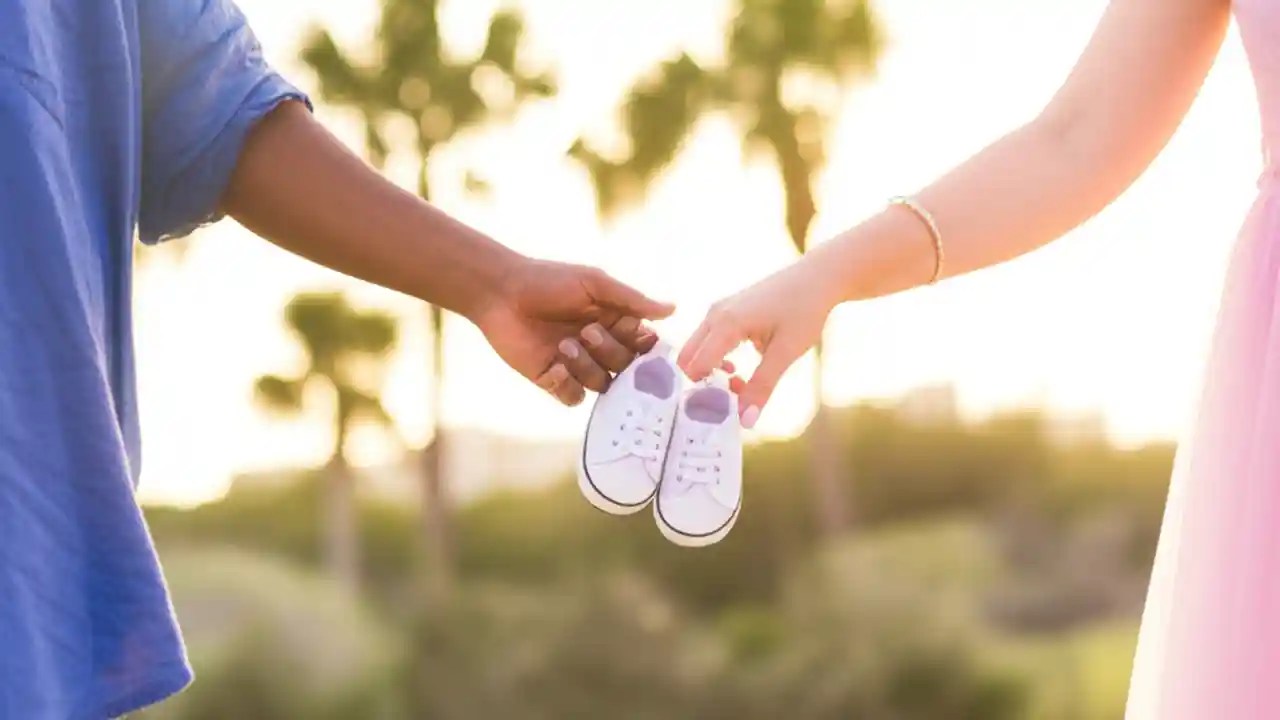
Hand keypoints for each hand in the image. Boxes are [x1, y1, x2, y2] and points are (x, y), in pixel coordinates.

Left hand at [473, 259, 674, 405]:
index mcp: (615, 323)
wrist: (501, 292)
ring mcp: (578, 366)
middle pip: (626, 367)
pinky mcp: (554, 380)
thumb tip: (674, 308)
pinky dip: (569, 385)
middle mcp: (601, 347)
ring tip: (563, 344)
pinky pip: (574, 398)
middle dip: (610, 351)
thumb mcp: (594, 283)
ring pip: (603, 385)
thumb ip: (632, 300)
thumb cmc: (548, 280)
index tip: (636, 336)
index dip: (644, 346)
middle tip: (587, 331)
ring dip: (587, 366)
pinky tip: (556, 367)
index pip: (644, 345)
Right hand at [678, 260, 836, 427]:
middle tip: (729, 400)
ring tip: (739, 384)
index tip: (722, 412)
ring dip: (710, 372)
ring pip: (696, 350)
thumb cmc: (804, 310)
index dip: (704, 394)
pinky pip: (707, 341)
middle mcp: (715, 315)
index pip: (696, 367)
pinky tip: (738, 368)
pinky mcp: (725, 310)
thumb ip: (762, 387)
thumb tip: (745, 421)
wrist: (817, 277)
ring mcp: (718, 310)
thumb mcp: (785, 353)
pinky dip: (715, 360)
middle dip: (702, 384)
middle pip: (687, 358)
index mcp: (726, 323)